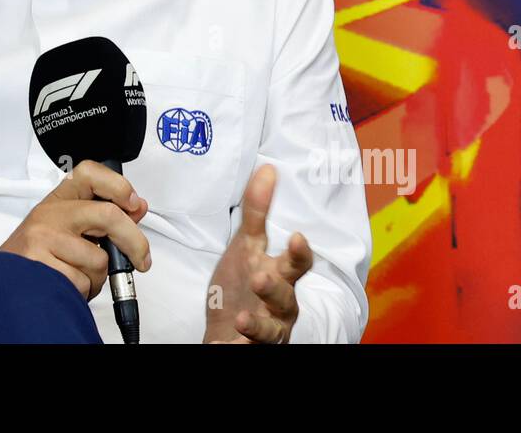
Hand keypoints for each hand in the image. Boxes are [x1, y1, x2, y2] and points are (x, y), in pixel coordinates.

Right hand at [0, 159, 151, 300]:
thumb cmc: (35, 256)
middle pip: (107, 215)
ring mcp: (43, 238)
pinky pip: (82, 283)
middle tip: (141, 260)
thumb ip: (102, 217)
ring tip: (78, 276)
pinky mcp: (41, 266)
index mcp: (59, 200)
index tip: (133, 204)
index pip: (89, 173)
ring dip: (97, 278)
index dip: (118, 185)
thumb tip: (137, 208)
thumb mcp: (67, 228)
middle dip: (135, 242)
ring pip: (98, 259)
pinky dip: (82, 292)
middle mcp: (50, 214)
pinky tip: (66, 286)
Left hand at [203, 163, 313, 343]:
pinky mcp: (250, 348)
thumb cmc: (244, 284)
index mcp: (280, 276)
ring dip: (257, 325)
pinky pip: (244, 351)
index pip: (297, 264)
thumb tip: (267, 168)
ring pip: (271, 331)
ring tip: (241, 319)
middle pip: (286, 299)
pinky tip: (220, 347)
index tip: (298, 236)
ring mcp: (268, 330)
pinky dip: (233, 349)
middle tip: (259, 277)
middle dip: (274, 289)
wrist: (228, 330)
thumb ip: (257, 211)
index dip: (300, 253)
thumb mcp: (247, 246)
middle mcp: (280, 305)